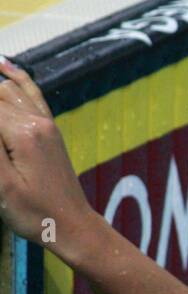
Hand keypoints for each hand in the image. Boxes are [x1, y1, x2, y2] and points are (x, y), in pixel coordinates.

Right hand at [0, 58, 97, 255]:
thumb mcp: (1, 184)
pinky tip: (2, 64)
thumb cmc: (36, 214)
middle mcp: (36, 121)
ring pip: (7, 89)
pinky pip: (32, 94)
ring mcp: (46, 124)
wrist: (75, 228)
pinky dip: (15, 77)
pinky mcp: (50, 130)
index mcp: (22, 133)